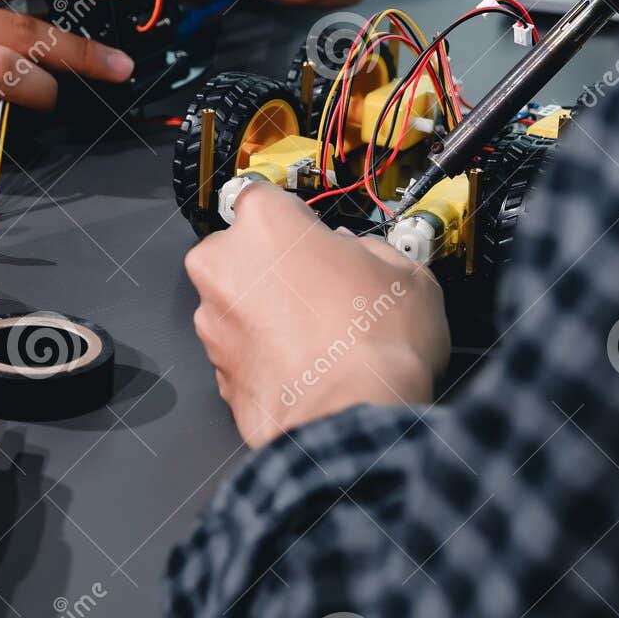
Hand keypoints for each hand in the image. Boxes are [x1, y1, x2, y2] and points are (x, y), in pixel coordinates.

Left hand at [183, 183, 450, 448]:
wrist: (351, 419)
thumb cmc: (376, 343)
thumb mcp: (405, 271)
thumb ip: (369, 249)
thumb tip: (360, 254)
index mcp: (264, 223)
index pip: (263, 198)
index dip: (295, 220)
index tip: (316, 237)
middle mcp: (224, 266)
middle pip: (242, 252)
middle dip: (274, 267)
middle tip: (322, 291)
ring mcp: (213, 323)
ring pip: (237, 304)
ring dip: (267, 315)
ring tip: (320, 338)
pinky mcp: (215, 373)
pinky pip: (240, 352)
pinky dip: (264, 357)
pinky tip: (305, 368)